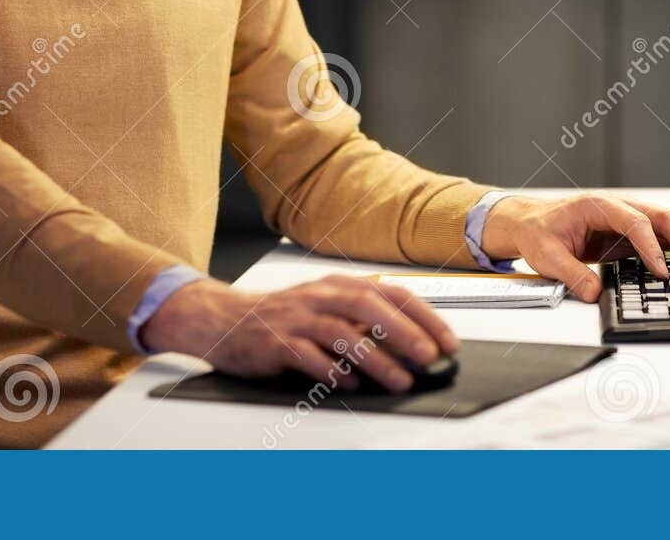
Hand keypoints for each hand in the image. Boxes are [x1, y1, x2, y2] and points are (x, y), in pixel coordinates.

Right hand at [139, 274, 459, 392]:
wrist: (222, 319)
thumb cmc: (282, 317)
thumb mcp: (326, 307)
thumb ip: (363, 321)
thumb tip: (411, 344)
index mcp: (338, 285)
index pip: (391, 294)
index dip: (423, 316)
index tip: (446, 341)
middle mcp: (320, 296)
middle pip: (369, 307)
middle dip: (405, 332)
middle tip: (429, 357)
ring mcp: (297, 318)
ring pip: (342, 333)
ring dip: (376, 358)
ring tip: (399, 380)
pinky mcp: (276, 342)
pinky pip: (308, 355)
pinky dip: (332, 370)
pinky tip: (349, 384)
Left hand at [479, 194, 669, 301]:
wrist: (531, 222)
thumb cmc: (539, 231)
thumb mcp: (546, 255)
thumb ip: (571, 274)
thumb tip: (593, 293)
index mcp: (599, 206)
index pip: (635, 222)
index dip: (652, 247)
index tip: (662, 272)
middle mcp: (620, 207)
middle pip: (664, 217)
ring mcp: (630, 218)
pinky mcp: (634, 233)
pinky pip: (665, 237)